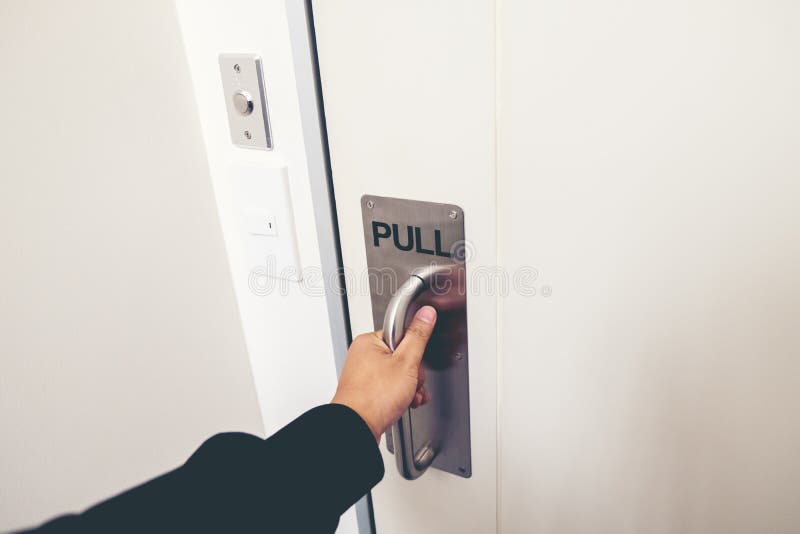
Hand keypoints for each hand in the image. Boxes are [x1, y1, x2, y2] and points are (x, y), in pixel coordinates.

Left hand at [331, 306, 436, 441]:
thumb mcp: (406, 362)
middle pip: (401, 358)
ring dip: (409, 387)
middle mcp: (363, 356)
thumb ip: (418, 336)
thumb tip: (426, 314)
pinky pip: (389, 388)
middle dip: (413, 375)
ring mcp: (363, 375)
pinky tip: (404, 404)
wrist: (357, 428)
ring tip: (407, 397)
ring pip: (397, 375)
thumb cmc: (374, 398)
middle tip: (410, 383)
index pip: (401, 336)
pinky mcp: (366, 391)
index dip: (413, 352)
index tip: (413, 362)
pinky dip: (400, 396)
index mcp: (368, 342)